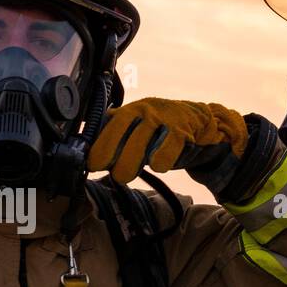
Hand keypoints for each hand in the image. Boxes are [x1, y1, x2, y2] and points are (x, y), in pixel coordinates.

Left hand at [89, 97, 247, 183]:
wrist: (199, 121)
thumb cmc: (159, 129)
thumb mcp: (136, 128)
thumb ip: (116, 137)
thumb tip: (88, 154)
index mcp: (131, 110)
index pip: (112, 123)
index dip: (100, 142)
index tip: (92, 163)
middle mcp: (146, 110)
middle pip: (126, 126)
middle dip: (112, 149)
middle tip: (103, 170)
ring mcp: (165, 118)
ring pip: (146, 135)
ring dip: (133, 157)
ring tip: (124, 176)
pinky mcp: (184, 130)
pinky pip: (172, 143)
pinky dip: (164, 156)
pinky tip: (158, 167)